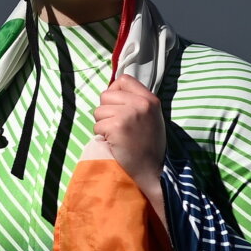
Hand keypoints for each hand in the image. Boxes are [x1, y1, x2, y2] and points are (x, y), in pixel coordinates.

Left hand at [92, 76, 167, 226]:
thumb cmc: (149, 146)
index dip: (115, 92)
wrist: (153, 171)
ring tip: (117, 136)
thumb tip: (113, 90)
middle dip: (106, 111)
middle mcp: (141, 103)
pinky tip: (115, 143)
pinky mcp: (117, 127)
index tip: (117, 107)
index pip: (123, 79)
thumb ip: (136, 102)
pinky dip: (101, 136)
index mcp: (150, 99)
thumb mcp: (151, 117)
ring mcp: (129, 114)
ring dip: (102, 124)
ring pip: (99, 111)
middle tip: (117, 126)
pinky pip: (97, 126)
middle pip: (106, 95)